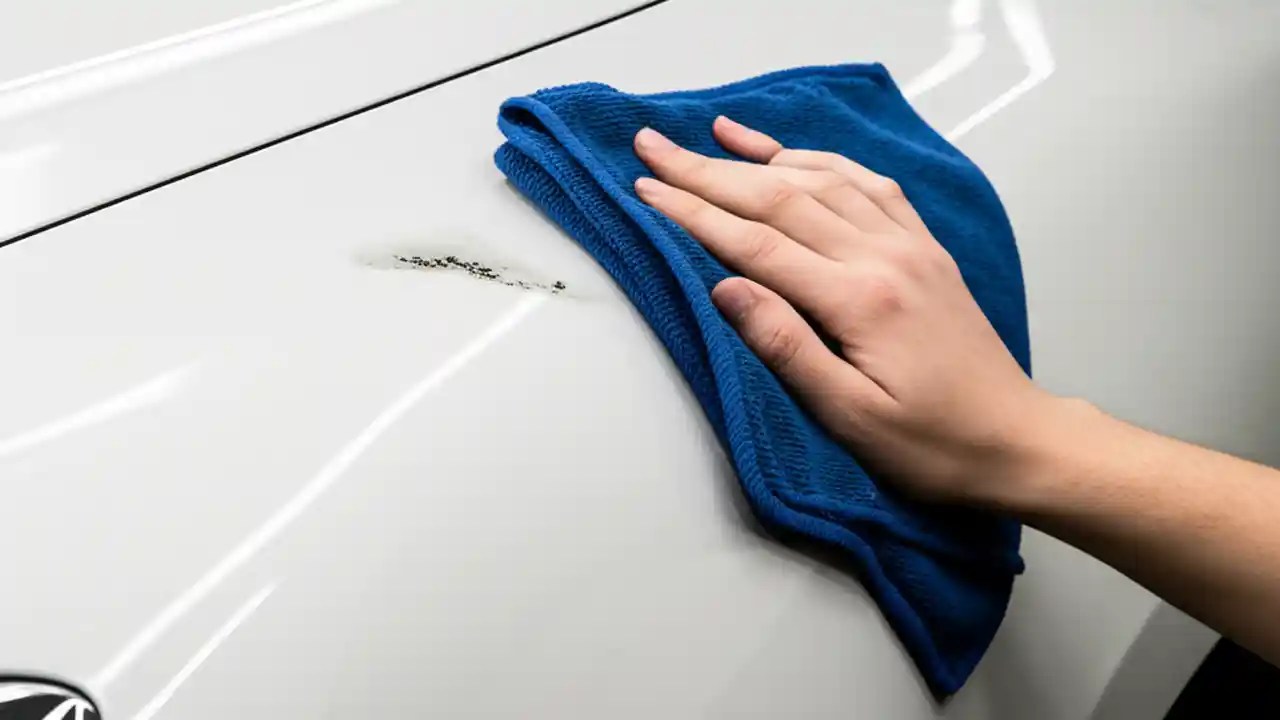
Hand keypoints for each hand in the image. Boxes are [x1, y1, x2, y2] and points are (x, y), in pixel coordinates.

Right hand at [633, 117, 1062, 504]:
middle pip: (781, 196)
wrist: (1016, 439)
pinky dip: (825, 162)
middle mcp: (884, 257)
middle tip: (654, 146)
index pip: (756, 242)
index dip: (694, 212)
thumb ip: (786, 347)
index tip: (647, 187)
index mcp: (859, 300)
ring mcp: (909, 246)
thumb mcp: (850, 417)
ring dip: (761, 155)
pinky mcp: (925, 249)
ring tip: (713, 135)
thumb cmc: (933, 444)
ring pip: (823, 180)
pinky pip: (870, 186)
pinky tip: (795, 154)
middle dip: (709, 170)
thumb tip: (725, 290)